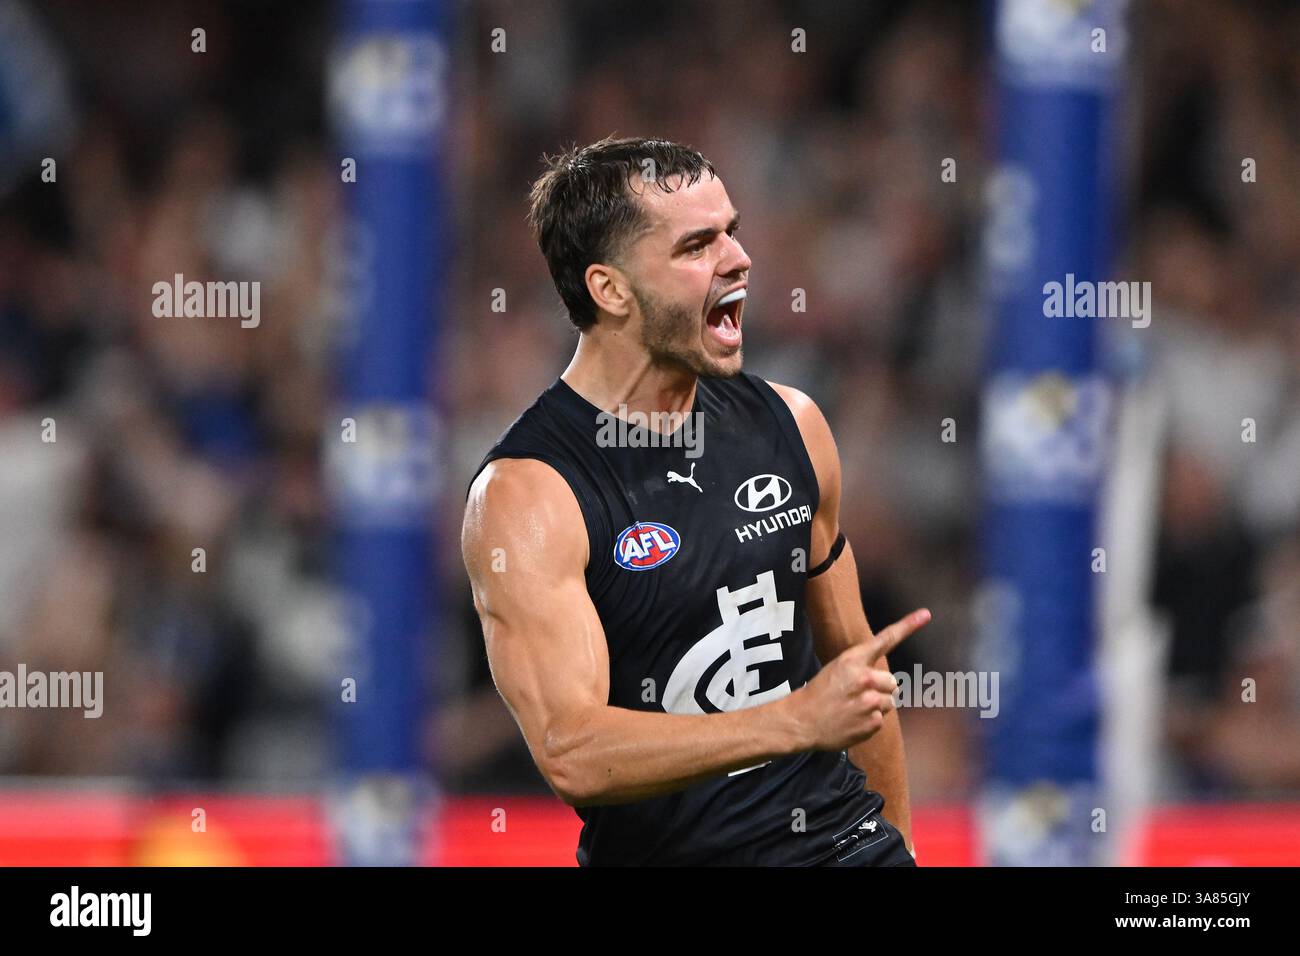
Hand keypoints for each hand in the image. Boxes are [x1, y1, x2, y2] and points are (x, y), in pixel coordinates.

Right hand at [789, 609, 930, 751]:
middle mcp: (865, 678)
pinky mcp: (872, 722)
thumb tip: (890, 682)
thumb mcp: (837, 669)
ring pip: (889, 702)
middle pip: (891, 681)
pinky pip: (881, 719)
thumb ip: (862, 668)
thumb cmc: (819, 694)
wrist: (802, 721)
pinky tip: (853, 721)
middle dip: (880, 688)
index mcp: (853, 660)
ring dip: (876, 705)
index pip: (885, 639)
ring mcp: (870, 701)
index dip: (908, 626)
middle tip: (857, 695)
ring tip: (853, 708)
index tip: (926, 614)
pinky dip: (870, 721)